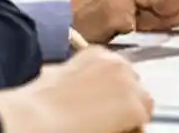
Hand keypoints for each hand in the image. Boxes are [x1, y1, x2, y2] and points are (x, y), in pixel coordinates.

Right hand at [0, 47, 152, 132]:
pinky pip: (142, 121)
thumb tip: (76, 85)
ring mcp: (130, 85)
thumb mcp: (56, 75)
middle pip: (134, 85)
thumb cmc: (39, 101)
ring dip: (129, 114)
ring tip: (105, 125)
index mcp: (98, 54)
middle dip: (122, 100)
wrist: (36, 117)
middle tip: (104, 117)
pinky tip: (108, 130)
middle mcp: (118, 63)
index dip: (109, 91)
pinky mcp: (136, 108)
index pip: (118, 72)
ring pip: (142, 103)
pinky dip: (130, 128)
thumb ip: (74, 74)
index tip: (101, 102)